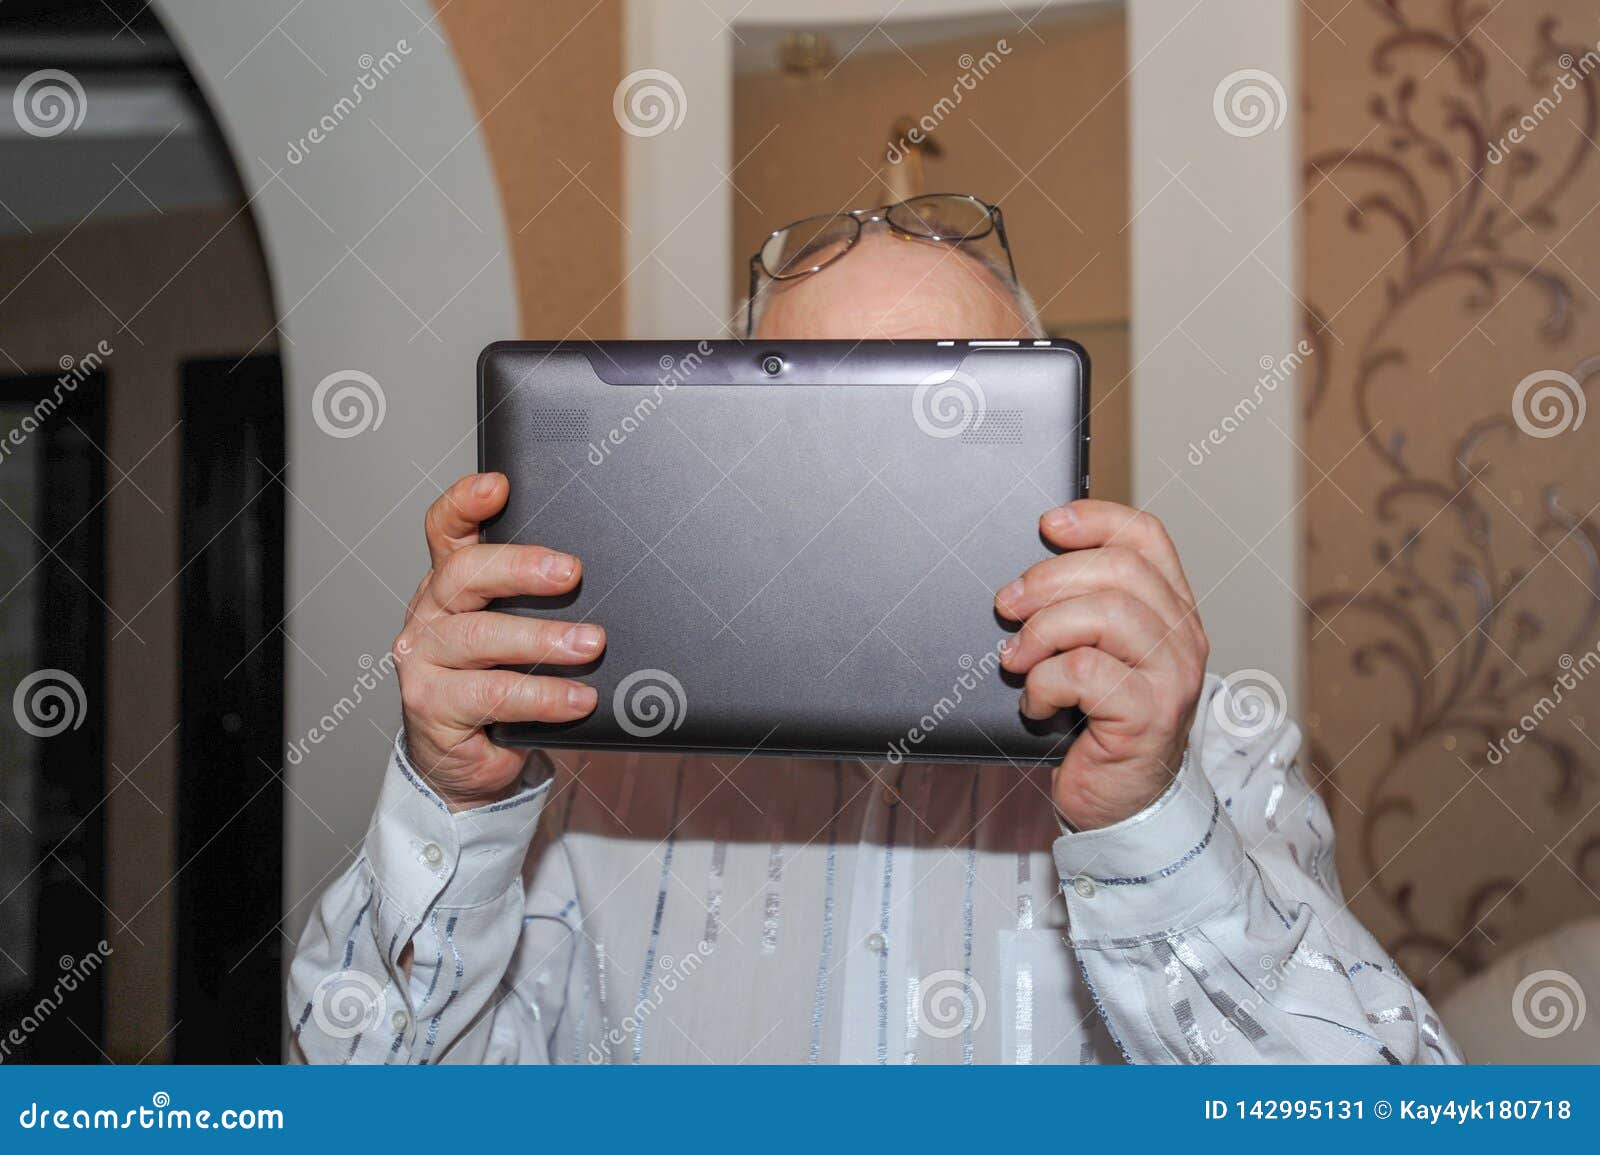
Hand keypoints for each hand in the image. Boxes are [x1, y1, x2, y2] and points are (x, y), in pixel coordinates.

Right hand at [394, 472, 603, 810]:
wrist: (471, 757)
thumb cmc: (503, 680)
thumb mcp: (521, 629)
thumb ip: (545, 601)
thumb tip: (620, 585)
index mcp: (453, 581)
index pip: (448, 529)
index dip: (466, 502)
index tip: (499, 486)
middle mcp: (432, 612)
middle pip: (465, 574)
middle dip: (520, 567)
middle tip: (571, 572)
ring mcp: (427, 659)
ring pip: (481, 637)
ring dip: (542, 639)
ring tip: (590, 644)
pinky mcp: (432, 705)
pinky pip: (492, 695)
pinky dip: (542, 695)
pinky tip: (577, 698)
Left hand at [995, 500, 1207, 829]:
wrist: (1123, 803)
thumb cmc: (1100, 725)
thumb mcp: (1096, 655)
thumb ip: (1081, 610)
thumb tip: (1027, 575)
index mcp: (1171, 610)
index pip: (1146, 537)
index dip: (1095, 518)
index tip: (1046, 524)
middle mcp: (1183, 636)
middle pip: (1116, 570)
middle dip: (1046, 580)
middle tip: (1007, 605)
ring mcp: (1171, 675)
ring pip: (1101, 614)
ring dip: (1041, 632)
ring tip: (1016, 659)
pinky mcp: (1149, 714)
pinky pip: (1082, 671)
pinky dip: (1042, 683)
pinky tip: (1036, 703)